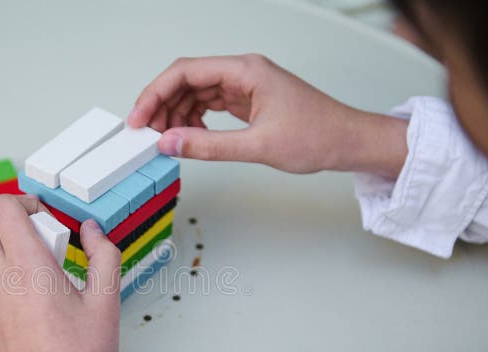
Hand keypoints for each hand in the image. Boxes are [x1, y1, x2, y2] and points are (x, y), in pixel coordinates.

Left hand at [0, 195, 121, 351]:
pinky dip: (10, 284)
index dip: (24, 201)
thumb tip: (93, 232)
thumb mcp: (106, 304)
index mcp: (28, 268)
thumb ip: (104, 256)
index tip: (46, 216)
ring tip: (48, 282)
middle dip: (11, 219)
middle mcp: (0, 282)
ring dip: (12, 254)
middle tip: (43, 239)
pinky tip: (38, 311)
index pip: (2, 208)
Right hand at [128, 55, 407, 176]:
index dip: (155, 94)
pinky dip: (193, 120)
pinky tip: (188, 136)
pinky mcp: (248, 101)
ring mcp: (245, 85)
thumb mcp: (257, 146)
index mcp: (246, 70)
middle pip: (186, 79)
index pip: (186, 72)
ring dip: (176, 114)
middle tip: (147, 134)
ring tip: (166, 139)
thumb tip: (170, 144)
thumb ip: (209, 146)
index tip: (139, 119)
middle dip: (161, 105)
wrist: (348, 142)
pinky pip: (209, 104)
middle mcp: (243, 72)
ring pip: (196, 92)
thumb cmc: (318, 136)